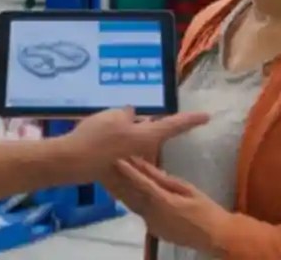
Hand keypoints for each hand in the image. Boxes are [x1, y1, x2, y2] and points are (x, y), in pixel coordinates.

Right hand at [59, 108, 208, 181]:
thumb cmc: (97, 136)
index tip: (207, 116)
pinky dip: (115, 144)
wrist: (74, 161)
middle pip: (150, 134)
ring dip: (127, 135)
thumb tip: (133, 115)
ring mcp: (131, 161)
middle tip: (124, 119)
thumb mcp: (112, 116)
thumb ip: (126, 115)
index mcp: (147, 136)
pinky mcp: (117, 166)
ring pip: (135, 143)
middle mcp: (144, 151)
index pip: (174, 125)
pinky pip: (122, 151)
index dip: (190, 120)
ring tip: (108, 128)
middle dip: (143, 126)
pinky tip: (103, 139)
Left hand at [111, 156, 231, 253]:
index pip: (141, 183)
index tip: (117, 159)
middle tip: (113, 163)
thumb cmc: (206, 210)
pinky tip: (131, 192)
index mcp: (163, 202)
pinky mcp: (154, 230)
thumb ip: (166, 180)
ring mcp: (152, 225)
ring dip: (126, 190)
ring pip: (135, 204)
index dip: (128, 170)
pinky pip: (142, 213)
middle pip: (133, 194)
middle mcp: (153, 215)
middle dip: (123, 179)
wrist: (215, 237)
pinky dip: (135, 201)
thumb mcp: (188, 190)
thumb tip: (148, 167)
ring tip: (117, 175)